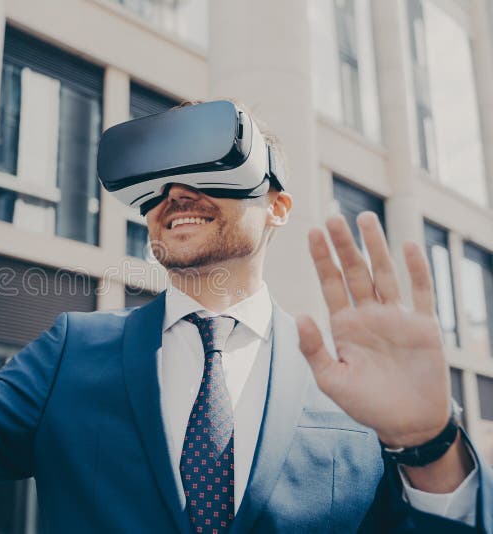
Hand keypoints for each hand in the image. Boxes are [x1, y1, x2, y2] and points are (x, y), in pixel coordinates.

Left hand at [296, 212, 450, 448]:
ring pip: (385, 273)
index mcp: (345, 326)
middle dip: (344, 245)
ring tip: (364, 218)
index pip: (330, 284)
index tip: (312, 232)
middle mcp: (369, 315)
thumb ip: (314, 348)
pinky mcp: (424, 326)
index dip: (322, 258)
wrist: (407, 423)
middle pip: (355, 272)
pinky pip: (421, 292)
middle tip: (333, 217)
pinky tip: (408, 245)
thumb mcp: (331, 380)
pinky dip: (416, 269)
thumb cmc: (366, 405)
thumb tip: (301, 316)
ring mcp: (397, 318)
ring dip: (375, 247)